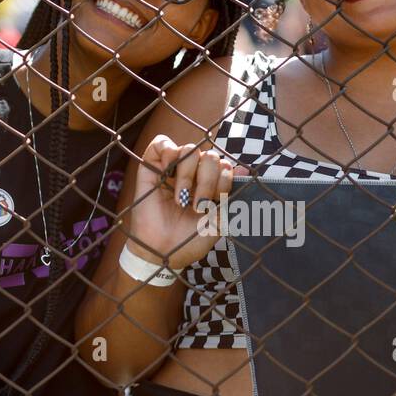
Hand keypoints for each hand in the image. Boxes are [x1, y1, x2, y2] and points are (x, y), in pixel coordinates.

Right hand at [126, 134, 237, 273]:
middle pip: (210, 155)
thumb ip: (229, 195)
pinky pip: (162, 142)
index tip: (214, 204)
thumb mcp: (218, 221)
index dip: (223, 181)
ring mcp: (172, 168)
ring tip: (181, 199)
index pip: (224, 165)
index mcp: (210, 184)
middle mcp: (192, 173)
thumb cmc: (189, 240)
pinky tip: (168, 174)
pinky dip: (169, 153)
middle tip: (198, 206)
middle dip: (208, 181)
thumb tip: (244, 170)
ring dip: (188, 175)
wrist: (163, 253)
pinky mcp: (151, 166)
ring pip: (190, 149)